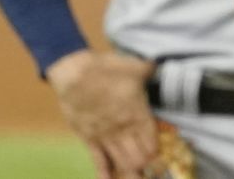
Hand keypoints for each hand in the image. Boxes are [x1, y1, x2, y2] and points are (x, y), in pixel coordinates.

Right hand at [45, 50, 158, 178]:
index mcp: (138, 114)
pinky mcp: (89, 139)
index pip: (152, 144)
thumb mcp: (133, 66)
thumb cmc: (105, 68)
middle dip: (147, 166)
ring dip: (131, 172)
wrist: (73, 73)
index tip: (160, 155)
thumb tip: (157, 65)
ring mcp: (106, 137)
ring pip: (123, 164)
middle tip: (150, 169)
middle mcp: (124, 130)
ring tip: (137, 176)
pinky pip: (99, 162)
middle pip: (140, 159)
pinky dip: (105, 175)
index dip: (158, 153)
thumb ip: (148, 70)